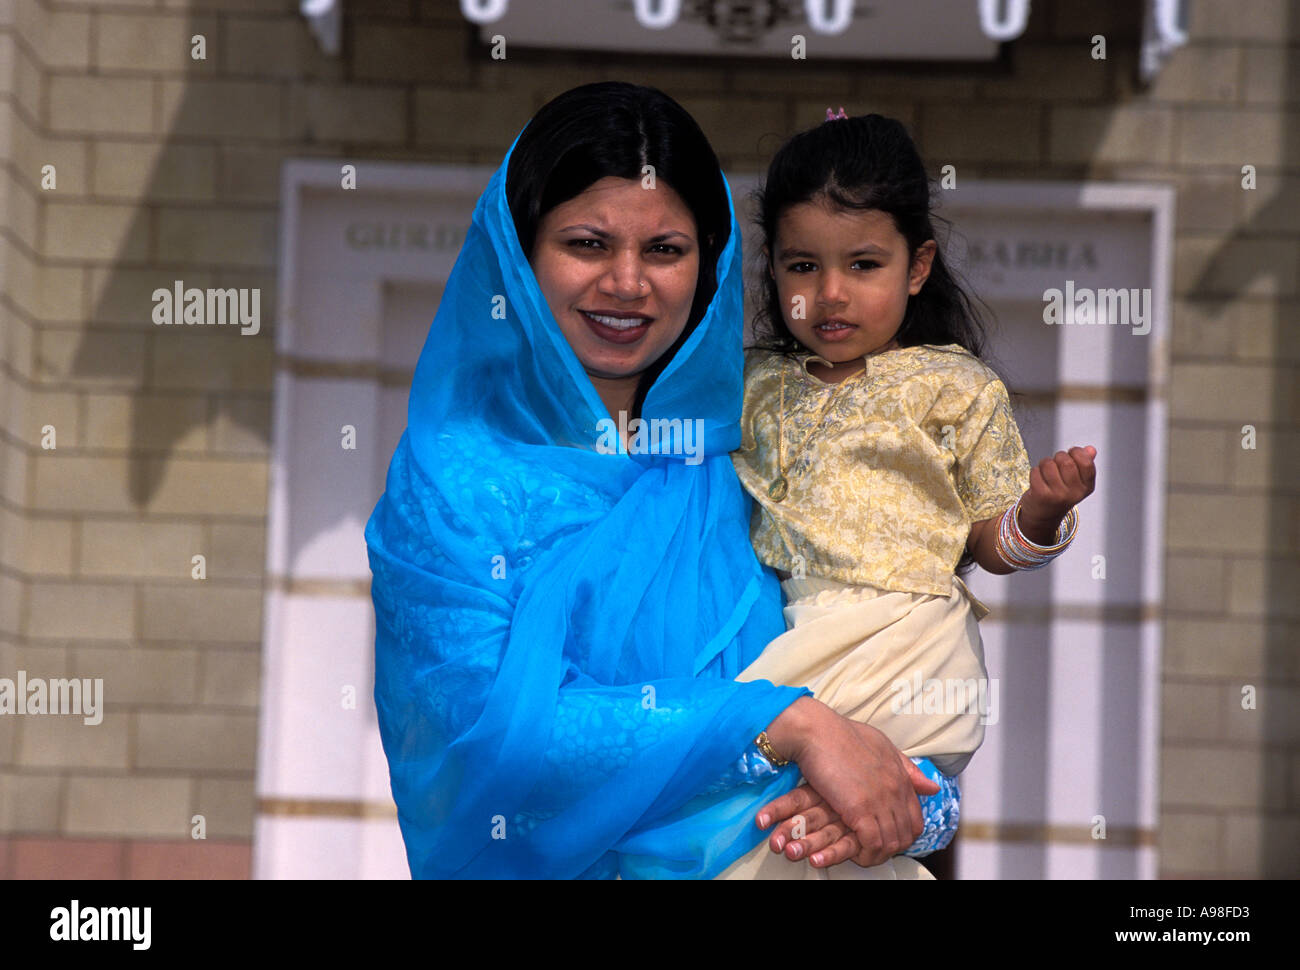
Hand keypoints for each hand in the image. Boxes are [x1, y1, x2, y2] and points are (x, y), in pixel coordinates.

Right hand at [755, 718, 938, 867]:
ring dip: (878, 853)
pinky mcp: (859, 809)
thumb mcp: (881, 746)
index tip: (886, 836)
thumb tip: (933, 788)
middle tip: (872, 849)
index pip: (916, 819)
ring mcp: (879, 800)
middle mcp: (895, 789)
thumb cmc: (840, 734)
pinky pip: (872, 843)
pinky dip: (864, 853)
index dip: (903, 833)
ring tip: (862, 854)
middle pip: (906, 835)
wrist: (815, 730)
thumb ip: (906, 768)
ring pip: (891, 842)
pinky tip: (853, 851)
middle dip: (891, 847)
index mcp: (900, 776)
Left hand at [1018, 445, 1096, 542]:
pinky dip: (1035, 471)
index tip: (1071, 454)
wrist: (1043, 517)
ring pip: (1048, 464)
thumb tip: (1091, 449)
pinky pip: (1035, 471)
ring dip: (1045, 463)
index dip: (1076, 452)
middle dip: (1058, 456)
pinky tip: (1038, 479)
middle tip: (1056, 463)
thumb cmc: (1060, 494)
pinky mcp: (1041, 495)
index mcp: (1087, 487)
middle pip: (1066, 461)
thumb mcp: (1076, 482)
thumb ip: (1085, 464)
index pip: (1086, 462)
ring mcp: (1058, 495)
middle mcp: (1075, 493)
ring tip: (1046, 471)